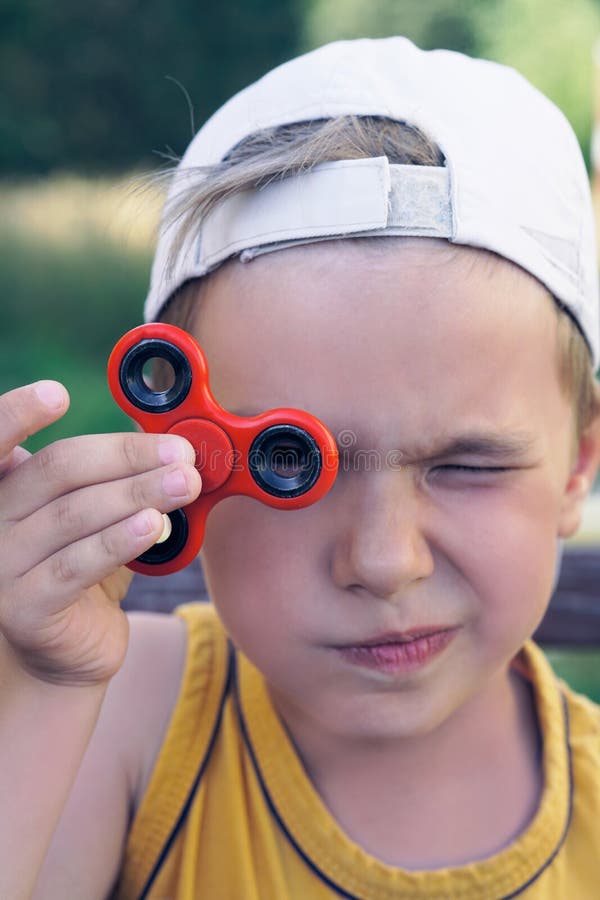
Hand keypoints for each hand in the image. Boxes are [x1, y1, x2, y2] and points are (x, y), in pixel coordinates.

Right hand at [0, 381, 200, 684]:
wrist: (71, 649)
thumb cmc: (86, 569)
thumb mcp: (96, 515)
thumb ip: (115, 480)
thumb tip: (173, 446)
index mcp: (4, 488)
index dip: (17, 414)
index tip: (56, 394)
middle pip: (58, 470)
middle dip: (127, 455)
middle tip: (181, 454)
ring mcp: (2, 567)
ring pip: (74, 515)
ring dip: (138, 493)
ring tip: (185, 483)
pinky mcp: (25, 608)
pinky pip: (76, 566)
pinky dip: (120, 541)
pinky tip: (156, 525)